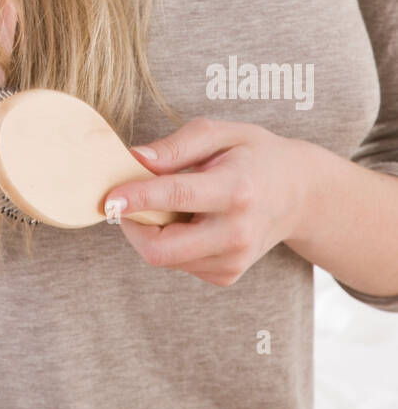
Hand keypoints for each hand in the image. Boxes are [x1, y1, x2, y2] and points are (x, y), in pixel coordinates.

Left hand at [102, 118, 307, 285]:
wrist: (299, 194)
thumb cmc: (255, 155)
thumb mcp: (221, 132)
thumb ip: (176, 145)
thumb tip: (135, 159)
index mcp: (235, 190)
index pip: (176, 198)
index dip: (136, 198)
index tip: (108, 198)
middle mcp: (236, 232)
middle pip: (161, 249)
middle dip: (131, 226)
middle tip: (124, 200)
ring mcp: (232, 260)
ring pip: (164, 258)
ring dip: (151, 231)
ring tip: (171, 202)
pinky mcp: (226, 276)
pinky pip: (178, 263)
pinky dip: (169, 241)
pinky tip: (188, 220)